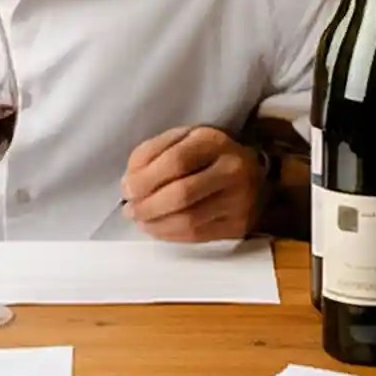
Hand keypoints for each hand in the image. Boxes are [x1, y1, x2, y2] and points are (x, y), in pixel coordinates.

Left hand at [121, 126, 266, 241]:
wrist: (248, 172)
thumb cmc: (204, 155)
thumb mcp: (179, 140)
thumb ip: (149, 154)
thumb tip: (129, 185)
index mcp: (212, 141)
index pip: (175, 162)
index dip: (144, 179)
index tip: (126, 190)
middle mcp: (231, 170)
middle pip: (182, 194)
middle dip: (147, 206)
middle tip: (130, 210)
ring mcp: (239, 200)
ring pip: (189, 220)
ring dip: (155, 224)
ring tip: (141, 221)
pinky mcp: (238, 225)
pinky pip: (197, 236)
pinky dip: (170, 235)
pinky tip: (157, 229)